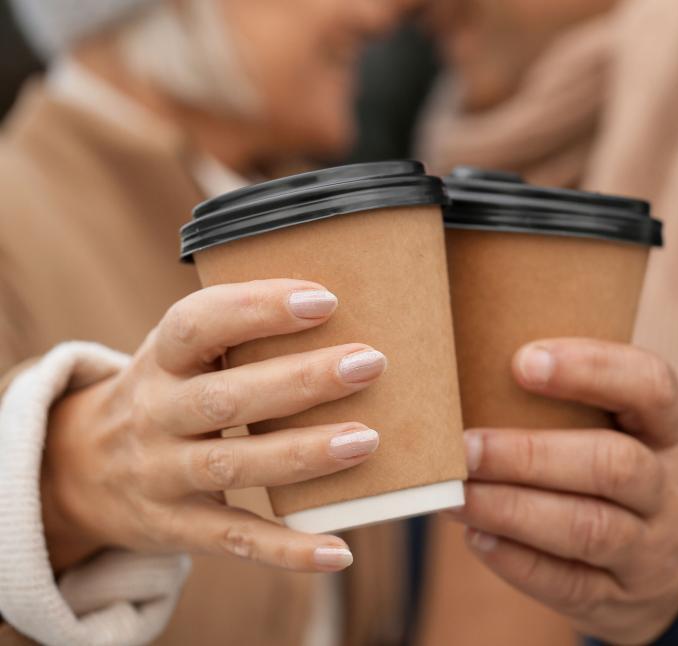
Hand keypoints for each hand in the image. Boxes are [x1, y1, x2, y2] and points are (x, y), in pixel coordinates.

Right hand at [42, 280, 385, 573]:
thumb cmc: (166, 395)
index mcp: (160, 360)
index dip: (257, 308)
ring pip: (233, 466)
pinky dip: (288, 550)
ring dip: (303, 454)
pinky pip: (236, 541)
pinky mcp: (175, 527)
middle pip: (225, 399)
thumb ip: (235, 336)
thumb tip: (337, 311)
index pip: (197, 323)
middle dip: (301, 381)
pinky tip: (339, 551)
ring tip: (366, 440)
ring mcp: (160, 476)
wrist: (78, 472)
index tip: (323, 299)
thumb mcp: (179, 357)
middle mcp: (154, 415)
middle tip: (369, 363)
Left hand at [448, 338, 677, 644]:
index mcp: (676, 430)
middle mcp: (673, 491)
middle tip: (465, 445)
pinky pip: (570, 585)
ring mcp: (653, 551)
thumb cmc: (639, 464)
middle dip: (530, 455)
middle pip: (613, 467)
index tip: (522, 361)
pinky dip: (517, 561)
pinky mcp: (621, 599)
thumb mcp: (639, 425)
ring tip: (457, 495)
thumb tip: (480, 365)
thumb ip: (586, 399)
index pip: (651, 387)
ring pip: (588, 530)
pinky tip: (477, 537)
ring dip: (513, 510)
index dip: (591, 370)